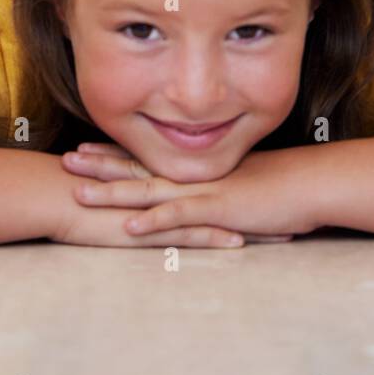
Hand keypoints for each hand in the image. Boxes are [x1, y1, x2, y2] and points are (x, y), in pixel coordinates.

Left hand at [61, 144, 320, 241]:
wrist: (308, 185)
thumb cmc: (277, 187)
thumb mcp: (238, 184)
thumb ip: (214, 187)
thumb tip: (198, 194)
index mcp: (194, 167)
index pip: (146, 157)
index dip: (113, 153)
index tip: (84, 147)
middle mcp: (192, 175)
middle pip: (137, 168)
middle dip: (100, 165)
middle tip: (65, 161)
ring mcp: (201, 190)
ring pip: (148, 190)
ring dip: (112, 192)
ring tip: (79, 193)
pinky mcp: (216, 209)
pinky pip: (179, 216)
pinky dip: (152, 221)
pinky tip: (128, 226)